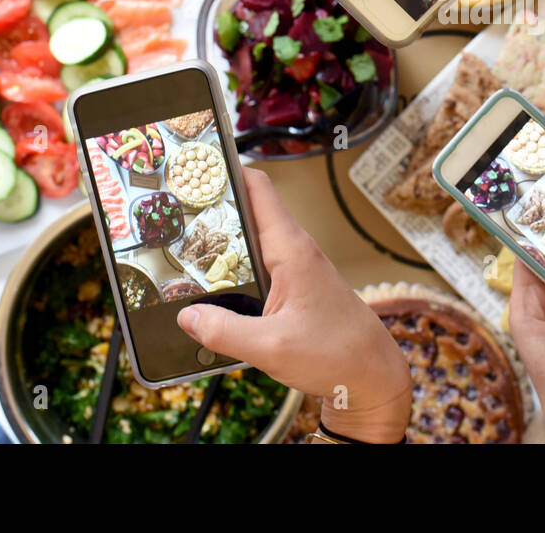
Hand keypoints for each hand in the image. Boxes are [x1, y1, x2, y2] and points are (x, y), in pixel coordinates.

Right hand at [177, 168, 410, 442]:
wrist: (373, 375)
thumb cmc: (337, 355)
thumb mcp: (271, 347)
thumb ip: (224, 332)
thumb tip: (187, 317)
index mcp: (291, 249)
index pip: (257, 188)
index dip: (225, 171)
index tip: (191, 169)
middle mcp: (295, 250)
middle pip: (248, 211)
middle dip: (212, 208)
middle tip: (170, 211)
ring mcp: (296, 267)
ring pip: (252, 240)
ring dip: (221, 240)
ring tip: (178, 244)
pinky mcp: (295, 287)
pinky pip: (259, 264)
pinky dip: (233, 266)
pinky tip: (211, 284)